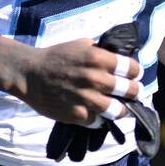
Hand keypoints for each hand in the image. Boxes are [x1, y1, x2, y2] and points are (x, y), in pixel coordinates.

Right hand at [0, 35, 141, 123]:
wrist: (28, 73)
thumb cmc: (55, 56)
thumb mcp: (80, 44)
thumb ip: (101, 51)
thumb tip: (120, 57)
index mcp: (98, 58)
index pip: (132, 68)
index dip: (135, 73)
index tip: (134, 76)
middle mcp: (95, 78)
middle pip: (130, 90)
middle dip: (133, 92)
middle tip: (132, 93)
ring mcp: (86, 98)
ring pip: (118, 110)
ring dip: (120, 109)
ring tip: (118, 108)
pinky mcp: (77, 115)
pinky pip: (98, 121)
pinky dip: (98, 118)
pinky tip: (95, 112)